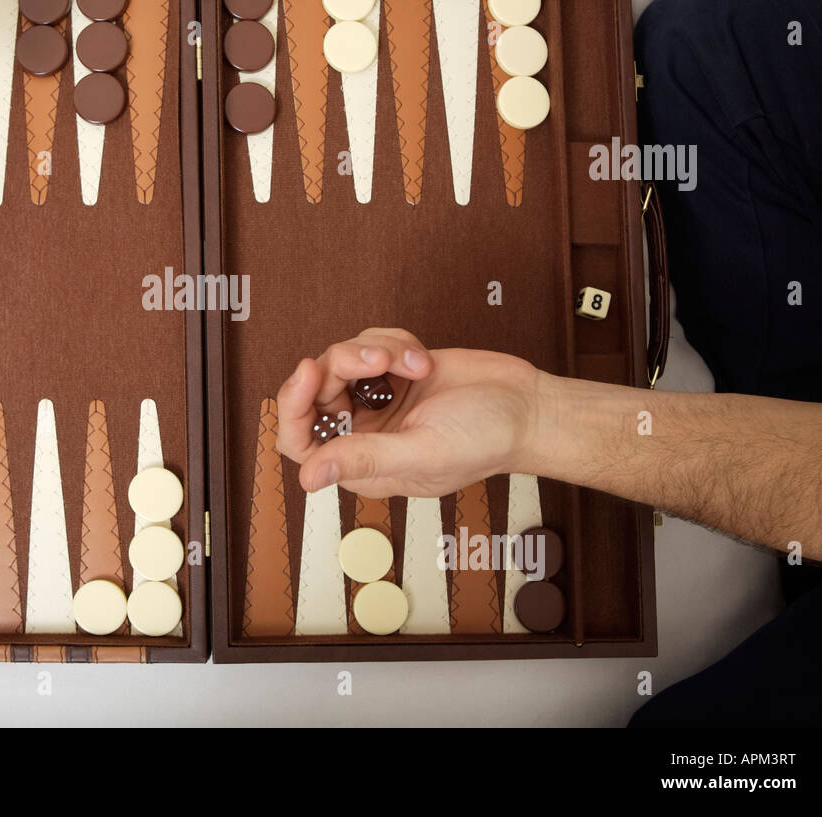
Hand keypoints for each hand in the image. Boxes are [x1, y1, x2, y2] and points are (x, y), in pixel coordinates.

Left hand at [275, 328, 541, 498]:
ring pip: (343, 360)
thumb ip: (363, 459)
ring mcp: (379, 399)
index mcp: (363, 464)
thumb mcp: (421, 452)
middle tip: (375, 360)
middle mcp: (364, 432)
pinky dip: (395, 342)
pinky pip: (371, 343)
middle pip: (317, 390)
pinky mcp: (395, 370)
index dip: (293, 406)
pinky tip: (423, 358)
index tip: (309, 371)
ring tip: (413, 360)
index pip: (300, 442)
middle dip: (343, 365)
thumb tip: (307, 478)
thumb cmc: (485, 440)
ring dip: (375, 350)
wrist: (528, 407)